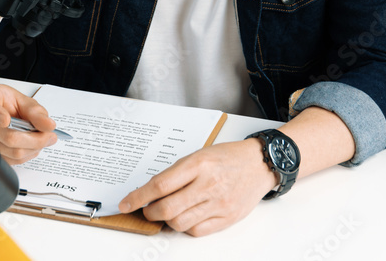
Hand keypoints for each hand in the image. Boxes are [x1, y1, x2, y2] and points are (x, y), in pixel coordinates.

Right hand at [0, 84, 59, 163]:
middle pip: (7, 136)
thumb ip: (34, 110)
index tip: (5, 119)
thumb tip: (48, 125)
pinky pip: (13, 160)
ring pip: (12, 152)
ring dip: (34, 147)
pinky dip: (28, 154)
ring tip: (43, 138)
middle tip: (50, 135)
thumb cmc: (4, 103)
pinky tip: (32, 145)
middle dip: (35, 139)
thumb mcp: (20, 98)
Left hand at [118, 139, 277, 235]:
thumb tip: (152, 192)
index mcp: (198, 164)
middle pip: (167, 208)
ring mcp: (218, 203)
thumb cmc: (227, 157)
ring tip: (168, 212)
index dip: (138, 197)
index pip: (160, 185)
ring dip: (167, 221)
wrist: (259, 164)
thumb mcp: (199, 155)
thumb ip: (177, 173)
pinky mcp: (227, 217)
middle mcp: (208, 185)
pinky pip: (197, 230)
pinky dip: (185, 227)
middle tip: (148, 209)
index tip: (126, 203)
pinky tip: (186, 217)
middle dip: (150, 212)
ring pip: (179, 223)